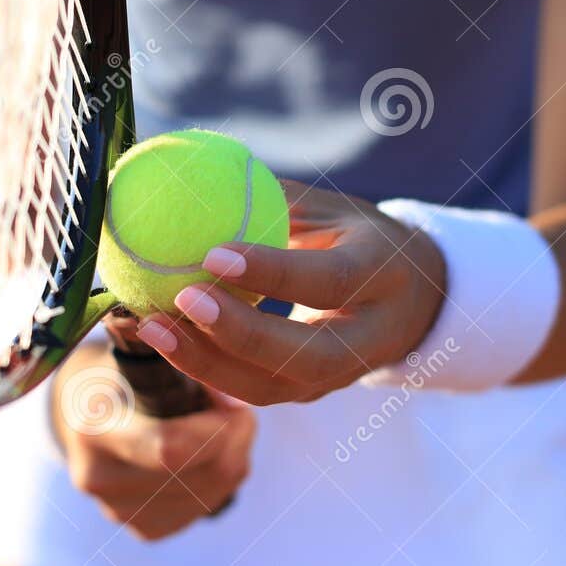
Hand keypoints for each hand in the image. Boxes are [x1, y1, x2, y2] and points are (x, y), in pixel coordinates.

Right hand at [51, 343, 253, 540]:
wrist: (83, 411)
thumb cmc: (120, 372)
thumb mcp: (138, 354)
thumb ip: (181, 360)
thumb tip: (231, 379)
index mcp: (93, 431)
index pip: (171, 448)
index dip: (218, 424)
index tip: (233, 397)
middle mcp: (101, 479)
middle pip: (201, 473)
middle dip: (235, 437)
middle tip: (239, 408)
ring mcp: (121, 512)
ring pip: (214, 492)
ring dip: (235, 454)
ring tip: (226, 424)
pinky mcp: (145, 528)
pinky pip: (208, 506)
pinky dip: (222, 477)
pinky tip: (211, 452)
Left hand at [133, 181, 446, 404]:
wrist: (415, 304)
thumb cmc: (358, 238)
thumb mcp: (334, 209)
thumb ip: (275, 199)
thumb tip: (194, 170)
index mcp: (382, 276)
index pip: (327, 281)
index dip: (271, 273)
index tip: (212, 253)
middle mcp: (366, 338)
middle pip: (304, 354)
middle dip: (239, 334)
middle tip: (182, 299)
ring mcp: (337, 378)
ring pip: (269, 386)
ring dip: (204, 360)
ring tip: (150, 324)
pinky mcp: (307, 395)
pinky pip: (250, 389)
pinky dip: (201, 365)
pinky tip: (159, 334)